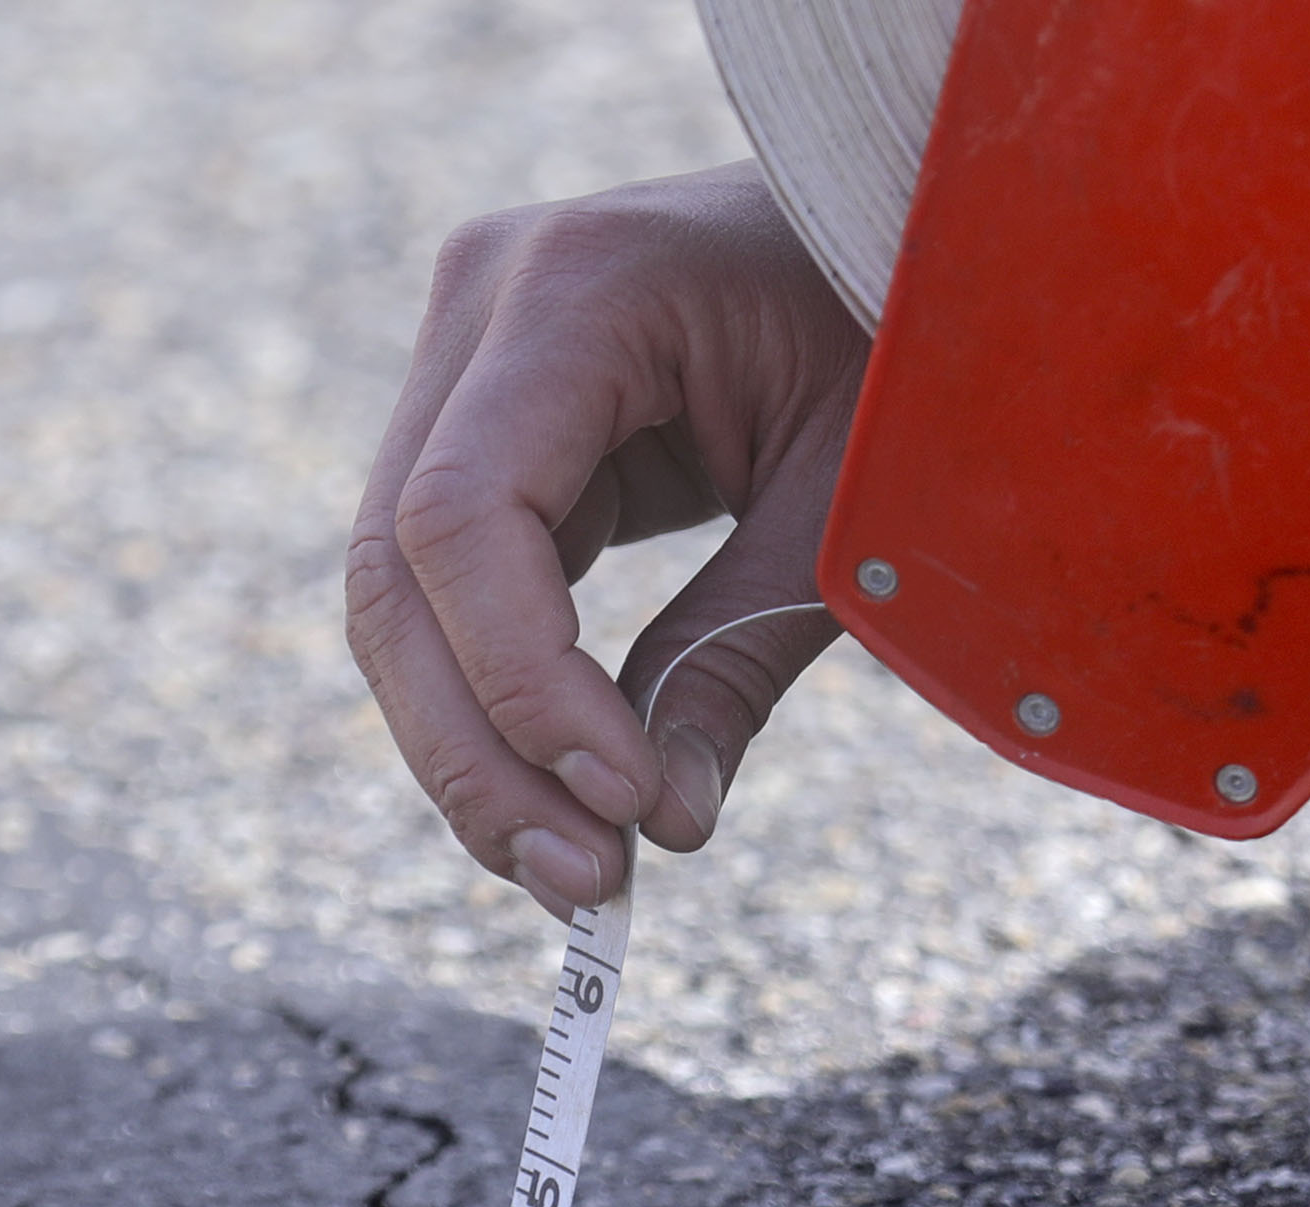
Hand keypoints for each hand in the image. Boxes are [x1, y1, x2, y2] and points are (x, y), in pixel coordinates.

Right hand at [347, 162, 869, 918]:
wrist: (913, 217)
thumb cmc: (903, 326)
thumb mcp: (845, 499)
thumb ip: (739, 656)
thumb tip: (662, 830)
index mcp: (576, 285)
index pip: (462, 519)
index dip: (519, 684)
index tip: (618, 802)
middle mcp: (484, 306)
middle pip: (395, 573)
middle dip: (476, 751)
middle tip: (581, 886)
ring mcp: (468, 361)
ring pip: (398, 599)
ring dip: (473, 753)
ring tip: (577, 876)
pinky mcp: (490, 426)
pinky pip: (452, 591)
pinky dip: (500, 706)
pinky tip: (564, 804)